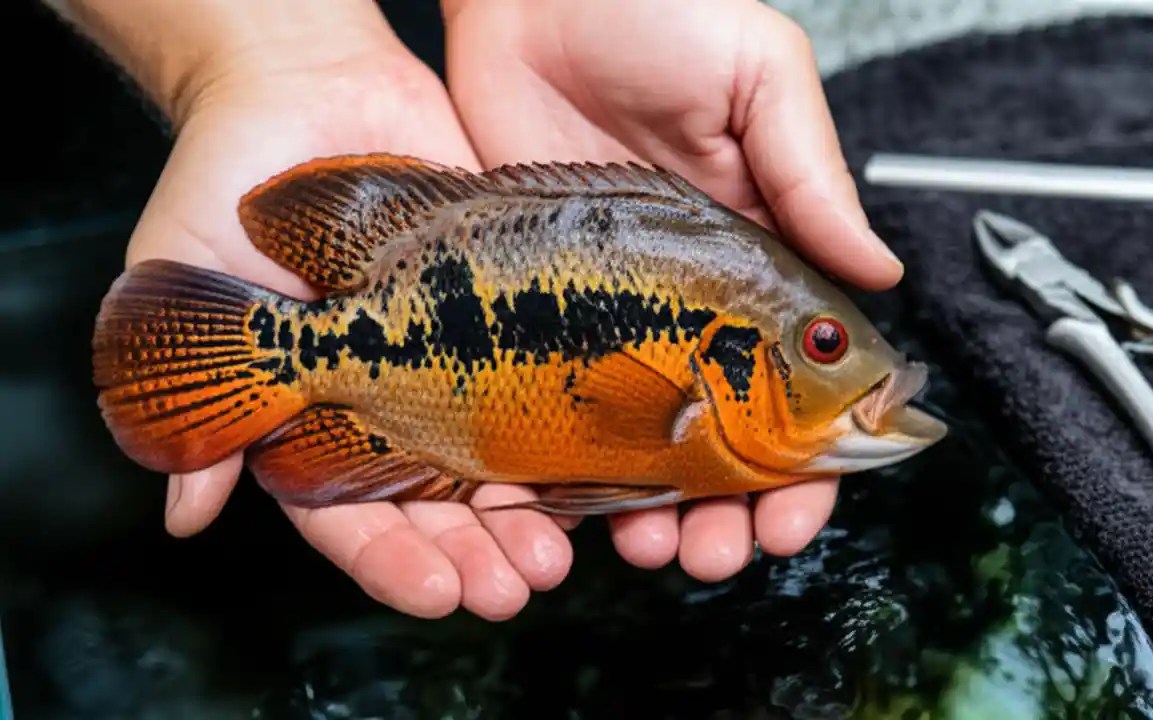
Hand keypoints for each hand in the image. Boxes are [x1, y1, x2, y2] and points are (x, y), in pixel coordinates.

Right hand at [59, 0, 576, 620]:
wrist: (314, 82)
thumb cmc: (231, 171)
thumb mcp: (187, 273)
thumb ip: (198, 387)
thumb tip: (184, 514)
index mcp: (311, 409)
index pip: (348, 512)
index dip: (388, 560)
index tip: (434, 592)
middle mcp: (385, 397)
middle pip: (434, 506)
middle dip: (473, 554)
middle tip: (513, 585)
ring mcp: (450, 358)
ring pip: (494, 461)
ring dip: (527, 517)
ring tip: (558, 554)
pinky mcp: (505, 313)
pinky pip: (542, 381)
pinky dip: (568, 432)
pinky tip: (596, 470)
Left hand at [443, 0, 903, 581]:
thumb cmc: (654, 11)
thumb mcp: (758, 77)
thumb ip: (812, 175)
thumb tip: (878, 272)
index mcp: (759, 260)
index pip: (803, 384)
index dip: (814, 460)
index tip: (803, 509)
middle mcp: (689, 303)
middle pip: (726, 437)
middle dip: (734, 510)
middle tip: (723, 553)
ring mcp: (611, 313)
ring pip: (646, 443)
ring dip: (659, 511)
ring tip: (659, 549)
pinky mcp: (535, 306)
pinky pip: (559, 405)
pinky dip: (572, 469)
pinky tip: (578, 508)